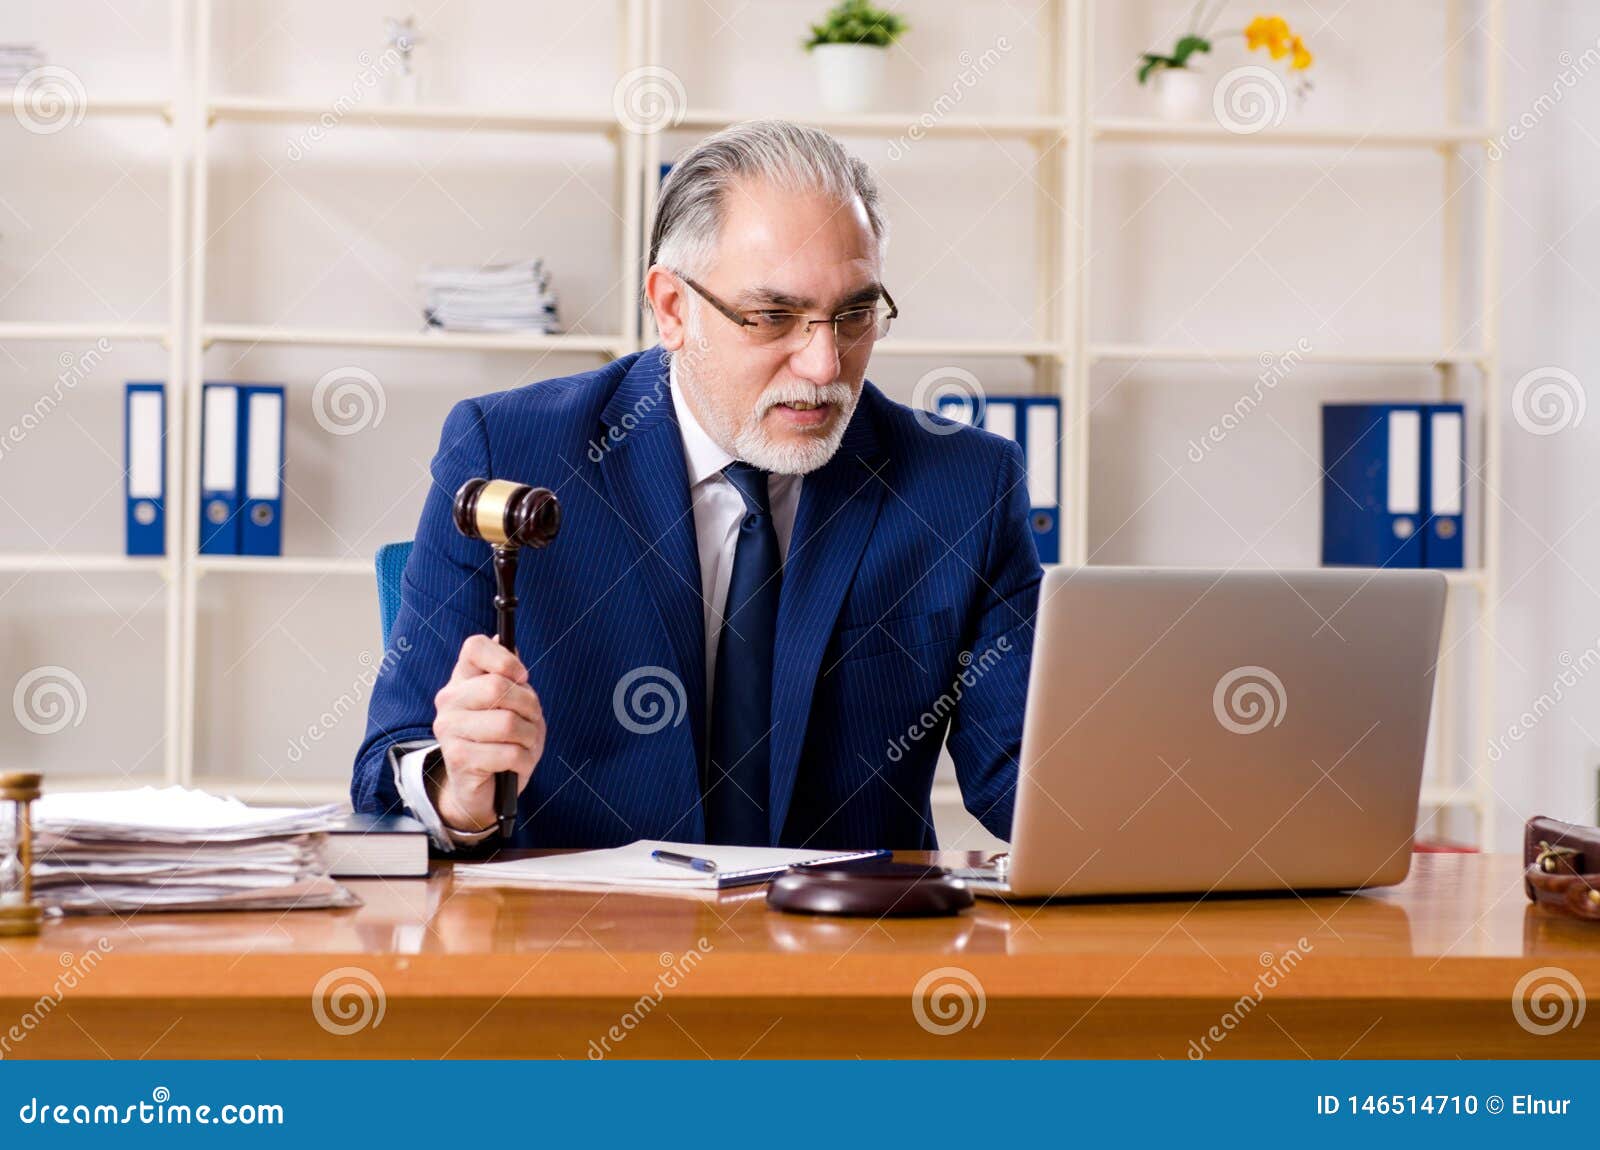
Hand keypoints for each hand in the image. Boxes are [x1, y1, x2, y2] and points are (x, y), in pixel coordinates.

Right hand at [431, 634, 545, 832]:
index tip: (522, 679)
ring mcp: (449, 729)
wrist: (482, 789)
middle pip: (498, 686)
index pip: (475, 647)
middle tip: (531, 720)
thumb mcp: (513, 705)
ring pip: (507, 723)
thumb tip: (505, 638)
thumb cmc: (502, 742)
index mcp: (462, 679)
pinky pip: (509, 753)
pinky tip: (517, 765)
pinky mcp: (458, 758)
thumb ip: (509, 676)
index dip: (506, 659)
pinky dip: (524, 761)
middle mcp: (449, 700)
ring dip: (529, 737)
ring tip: (524, 745)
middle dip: (529, 706)